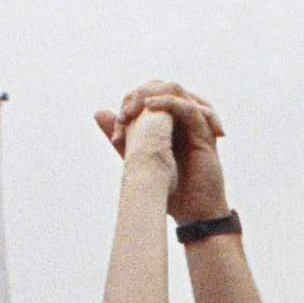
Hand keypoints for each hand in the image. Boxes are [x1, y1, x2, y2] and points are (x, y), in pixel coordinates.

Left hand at [96, 81, 229, 220]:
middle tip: (124, 113)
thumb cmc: (171, 193)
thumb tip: (98, 112)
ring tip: (134, 109)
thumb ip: (122, 135)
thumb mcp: (138, 159)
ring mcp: (196, 126)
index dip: (131, 103)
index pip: (150, 97)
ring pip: (176, 91)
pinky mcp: (205, 134)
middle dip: (140, 96)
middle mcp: (184, 122)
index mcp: (170, 125)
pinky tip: (151, 106)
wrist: (193, 214)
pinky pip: (189, 108)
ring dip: (152, 95)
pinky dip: (169, 102)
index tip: (117, 125)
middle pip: (163, 88)